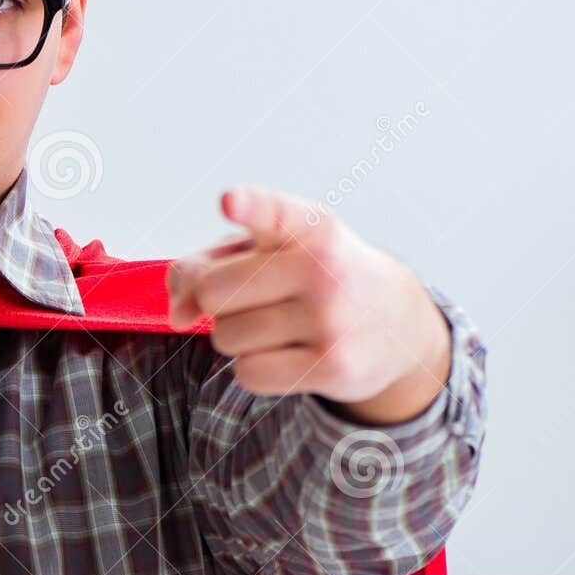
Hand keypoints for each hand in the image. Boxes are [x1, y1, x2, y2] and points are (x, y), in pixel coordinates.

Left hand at [166, 186, 451, 425]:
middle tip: (255, 298)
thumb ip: (207, 265)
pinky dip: (256, 368)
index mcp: (309, 227)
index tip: (231, 201)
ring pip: (225, 336)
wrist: (398, 325)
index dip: (250, 207)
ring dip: (238, 336)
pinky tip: (291, 354)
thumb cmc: (315, 280)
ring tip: (282, 325)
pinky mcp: (331, 366)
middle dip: (216, 300)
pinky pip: (248, 373)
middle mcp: (322, 268)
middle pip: (213, 291)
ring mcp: (330, 319)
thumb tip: (177, 313)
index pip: (274, 212)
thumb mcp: (270, 251)